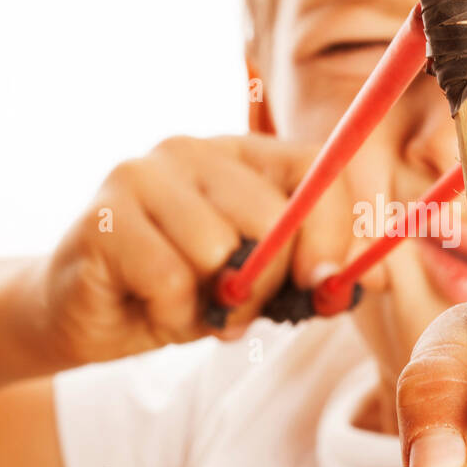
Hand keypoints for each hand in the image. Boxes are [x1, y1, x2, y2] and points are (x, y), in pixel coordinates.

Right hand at [33, 132, 358, 366]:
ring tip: (187, 305)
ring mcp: (144, 173)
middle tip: (236, 310)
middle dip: (268, 284)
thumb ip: (317, 273)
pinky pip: (170, 279)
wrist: (85, 316)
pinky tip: (151, 308)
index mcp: (243, 156)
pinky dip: (170, 314)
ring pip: (221, 249)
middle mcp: (195, 149)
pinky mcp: (104, 213)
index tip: (330, 285)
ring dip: (213, 304)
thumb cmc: (181, 294)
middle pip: (274, 214)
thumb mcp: (262, 287)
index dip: (337, 230)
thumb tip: (382, 275)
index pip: (317, 168)